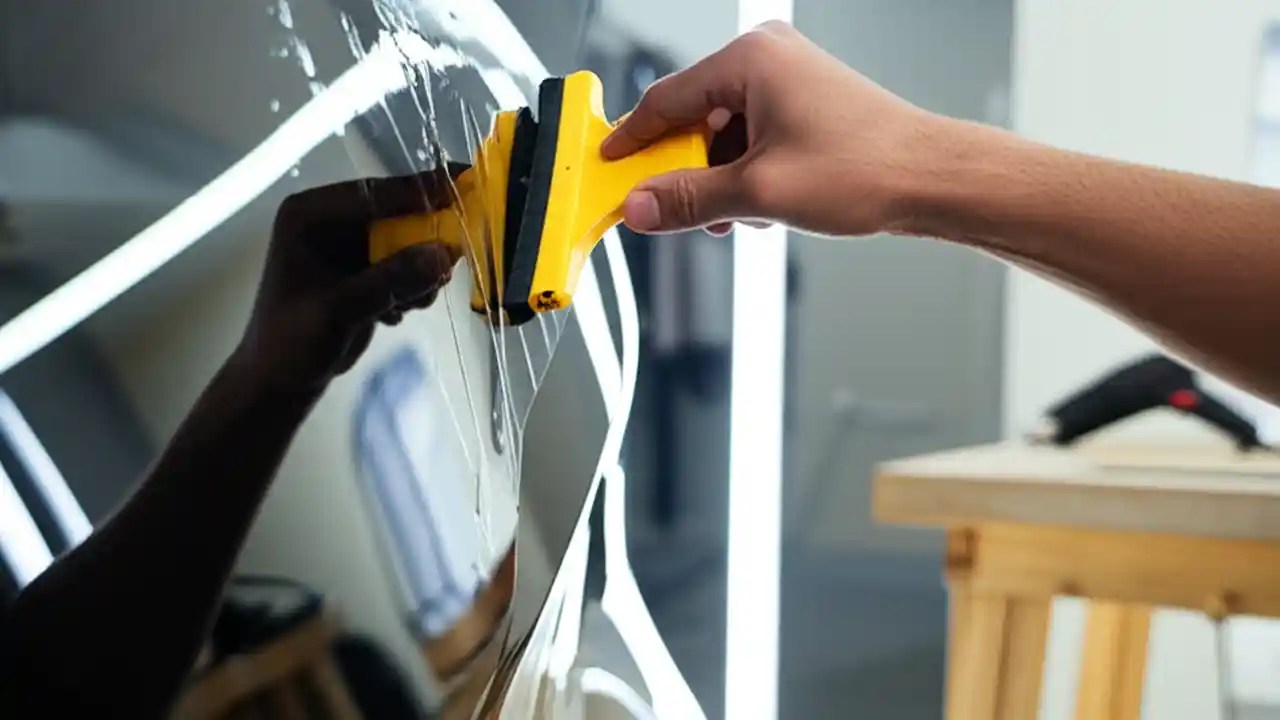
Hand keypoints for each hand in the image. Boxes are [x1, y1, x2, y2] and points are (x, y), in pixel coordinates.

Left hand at [235, 166, 464, 393]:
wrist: (281, 382)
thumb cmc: (292, 343)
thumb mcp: (340, 310)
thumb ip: (391, 279)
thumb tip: (444, 254)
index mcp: (309, 215)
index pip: (374, 193)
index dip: (420, 191)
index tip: (467, 187)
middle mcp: (330, 221)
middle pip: (396, 213)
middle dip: (425, 239)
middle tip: (454, 260)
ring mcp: (349, 246)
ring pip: (406, 240)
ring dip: (421, 269)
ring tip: (413, 303)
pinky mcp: (365, 270)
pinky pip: (404, 263)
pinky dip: (414, 285)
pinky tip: (398, 313)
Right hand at [602, 21, 942, 237]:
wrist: (931, 179)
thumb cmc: (866, 169)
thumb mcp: (759, 193)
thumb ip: (689, 200)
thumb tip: (641, 207)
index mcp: (750, 61)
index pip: (665, 100)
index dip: (631, 141)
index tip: (607, 167)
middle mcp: (768, 59)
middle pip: (694, 119)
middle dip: (684, 172)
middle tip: (671, 212)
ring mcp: (788, 79)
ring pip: (723, 134)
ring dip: (718, 181)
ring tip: (735, 218)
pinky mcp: (804, 103)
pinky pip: (752, 137)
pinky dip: (746, 173)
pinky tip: (759, 209)